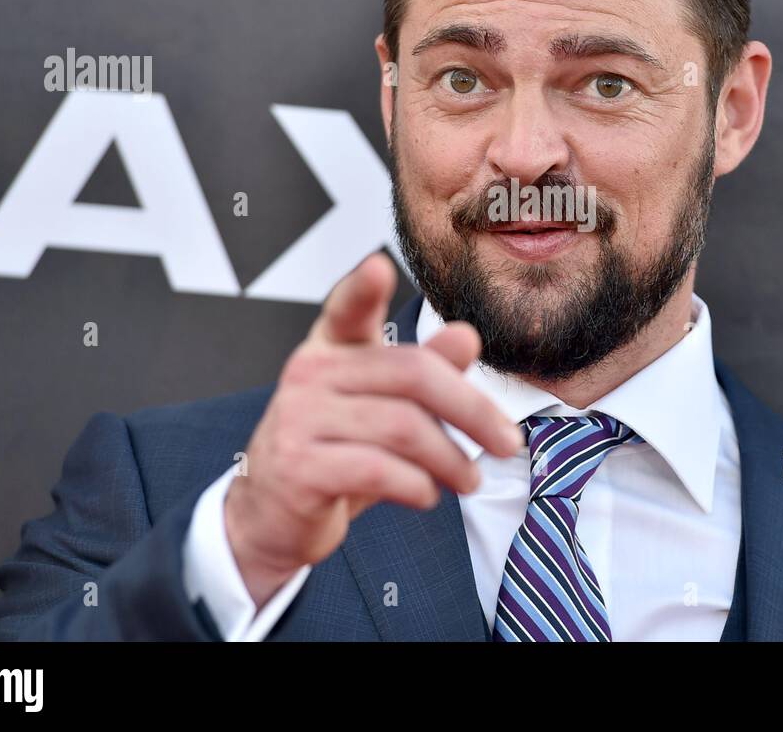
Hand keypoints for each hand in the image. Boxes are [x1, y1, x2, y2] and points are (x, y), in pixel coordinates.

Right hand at [223, 252, 520, 607]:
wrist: (273, 515)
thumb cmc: (337, 451)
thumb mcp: (385, 407)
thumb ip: (427, 372)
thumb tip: (467, 336)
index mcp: (332, 348)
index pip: (346, 308)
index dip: (362, 289)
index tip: (379, 266)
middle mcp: (310, 373)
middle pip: (413, 375)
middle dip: (473, 411)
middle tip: (509, 443)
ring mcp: (299, 419)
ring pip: (404, 427)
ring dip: (452, 460)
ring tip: (470, 479)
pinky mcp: (298, 468)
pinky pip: (379, 471)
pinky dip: (418, 487)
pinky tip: (426, 495)